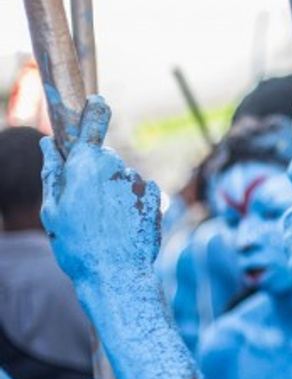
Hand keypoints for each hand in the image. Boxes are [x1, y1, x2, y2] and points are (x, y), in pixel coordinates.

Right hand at [41, 96, 161, 285]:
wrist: (118, 276)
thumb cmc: (78, 245)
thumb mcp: (53, 210)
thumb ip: (52, 173)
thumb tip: (48, 145)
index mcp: (88, 163)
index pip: (93, 121)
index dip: (94, 109)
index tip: (97, 101)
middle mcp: (118, 166)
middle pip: (103, 158)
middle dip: (93, 172)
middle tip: (82, 205)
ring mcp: (140, 182)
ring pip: (120, 178)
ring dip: (111, 193)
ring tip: (101, 224)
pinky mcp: (156, 198)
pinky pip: (136, 194)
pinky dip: (128, 205)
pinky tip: (120, 228)